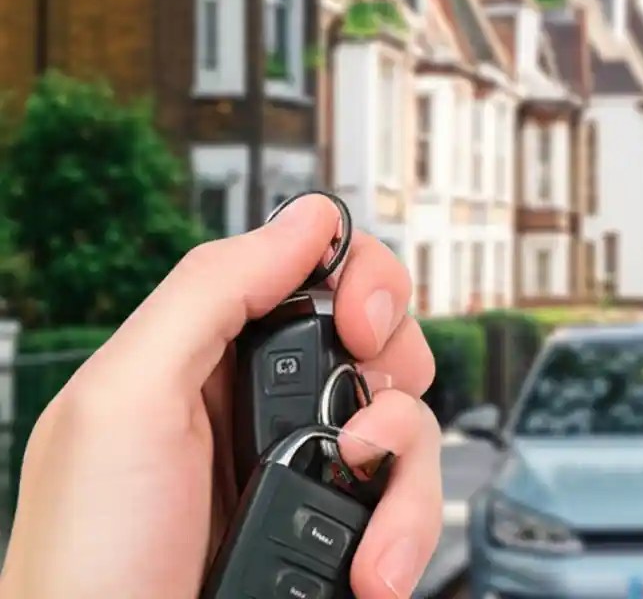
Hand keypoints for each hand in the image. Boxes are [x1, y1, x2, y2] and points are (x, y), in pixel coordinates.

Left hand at [0, 195, 440, 597]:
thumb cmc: (87, 571)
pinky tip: (370, 571)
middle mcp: (266, 412)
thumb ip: (211, 291)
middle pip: (382, 344)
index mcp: (208, 361)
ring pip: (410, 429)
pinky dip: (408, 536)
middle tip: (362, 422)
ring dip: (405, 474)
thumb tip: (306, 219)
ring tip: (362, 527)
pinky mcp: (343, 540)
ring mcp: (310, 478)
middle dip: (395, 376)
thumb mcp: (123, 402)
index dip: (360, 282)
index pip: (314, 275)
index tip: (361, 324)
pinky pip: (414, 509)